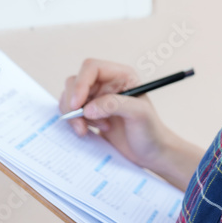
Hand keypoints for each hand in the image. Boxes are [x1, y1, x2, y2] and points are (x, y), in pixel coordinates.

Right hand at [59, 59, 201, 189]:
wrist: (151, 154)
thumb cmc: (151, 132)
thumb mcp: (138, 114)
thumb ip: (113, 105)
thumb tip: (87, 108)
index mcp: (121, 76)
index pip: (92, 68)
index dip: (81, 84)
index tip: (77, 105)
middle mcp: (107, 83)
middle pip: (76, 82)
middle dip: (74, 103)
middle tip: (81, 124)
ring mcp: (97, 98)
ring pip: (70, 97)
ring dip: (75, 115)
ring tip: (94, 128)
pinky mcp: (90, 113)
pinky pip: (71, 111)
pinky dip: (75, 122)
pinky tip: (91, 131)